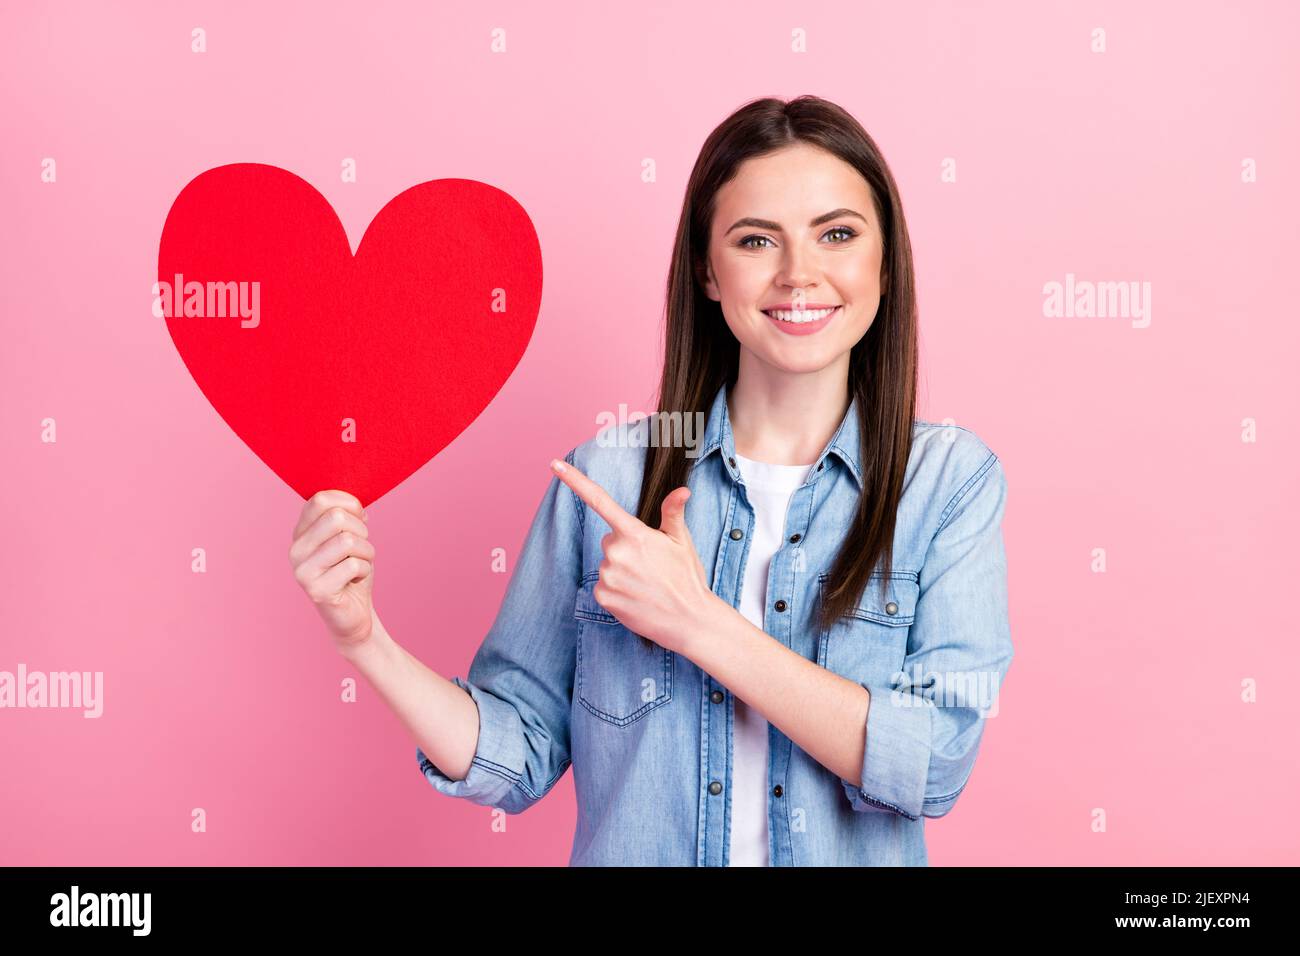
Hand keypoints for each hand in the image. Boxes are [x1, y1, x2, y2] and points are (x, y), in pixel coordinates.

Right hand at [289, 490, 376, 651]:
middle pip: (336, 518)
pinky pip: (354, 565)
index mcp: (300, 533)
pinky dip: (364, 570)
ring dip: (366, 552)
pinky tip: (355, 581)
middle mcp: (295, 550)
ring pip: (348, 541)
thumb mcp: (351, 537)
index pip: (320, 500)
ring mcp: (302, 571)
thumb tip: (354, 501)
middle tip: (360, 548)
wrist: (354, 614)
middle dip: (361, 530)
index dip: (349, 503)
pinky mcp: (316, 590)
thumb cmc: (352, 572)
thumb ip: (347, 516)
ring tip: (359, 564)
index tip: (360, 518)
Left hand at [550, 457, 718, 654]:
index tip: (555, 464)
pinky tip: (636, 597)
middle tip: (650, 565)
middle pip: (610, 540)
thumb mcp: (681, 541)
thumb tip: (682, 490)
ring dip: (621, 571)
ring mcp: (608, 575)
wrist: (689, 619)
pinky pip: (603, 586)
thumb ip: (673, 513)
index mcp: (634, 533)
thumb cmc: (686, 578)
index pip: (599, 500)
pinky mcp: (603, 597)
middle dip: (625, 548)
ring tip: (645, 583)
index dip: (575, 480)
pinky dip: (616, 590)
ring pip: (607, 564)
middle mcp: (616, 552)